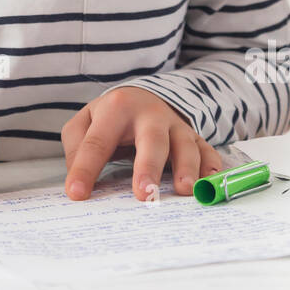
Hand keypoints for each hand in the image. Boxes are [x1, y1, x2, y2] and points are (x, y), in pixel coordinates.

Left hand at [62, 87, 224, 200]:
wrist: (144, 96)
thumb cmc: (111, 117)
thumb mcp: (85, 122)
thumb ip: (77, 148)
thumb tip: (78, 182)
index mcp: (116, 109)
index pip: (97, 142)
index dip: (86, 169)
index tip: (77, 194)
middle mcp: (150, 115)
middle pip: (151, 140)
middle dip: (148, 166)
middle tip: (144, 193)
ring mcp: (175, 126)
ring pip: (185, 145)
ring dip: (187, 167)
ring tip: (183, 190)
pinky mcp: (194, 138)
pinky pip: (208, 151)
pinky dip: (212, 167)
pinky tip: (210, 183)